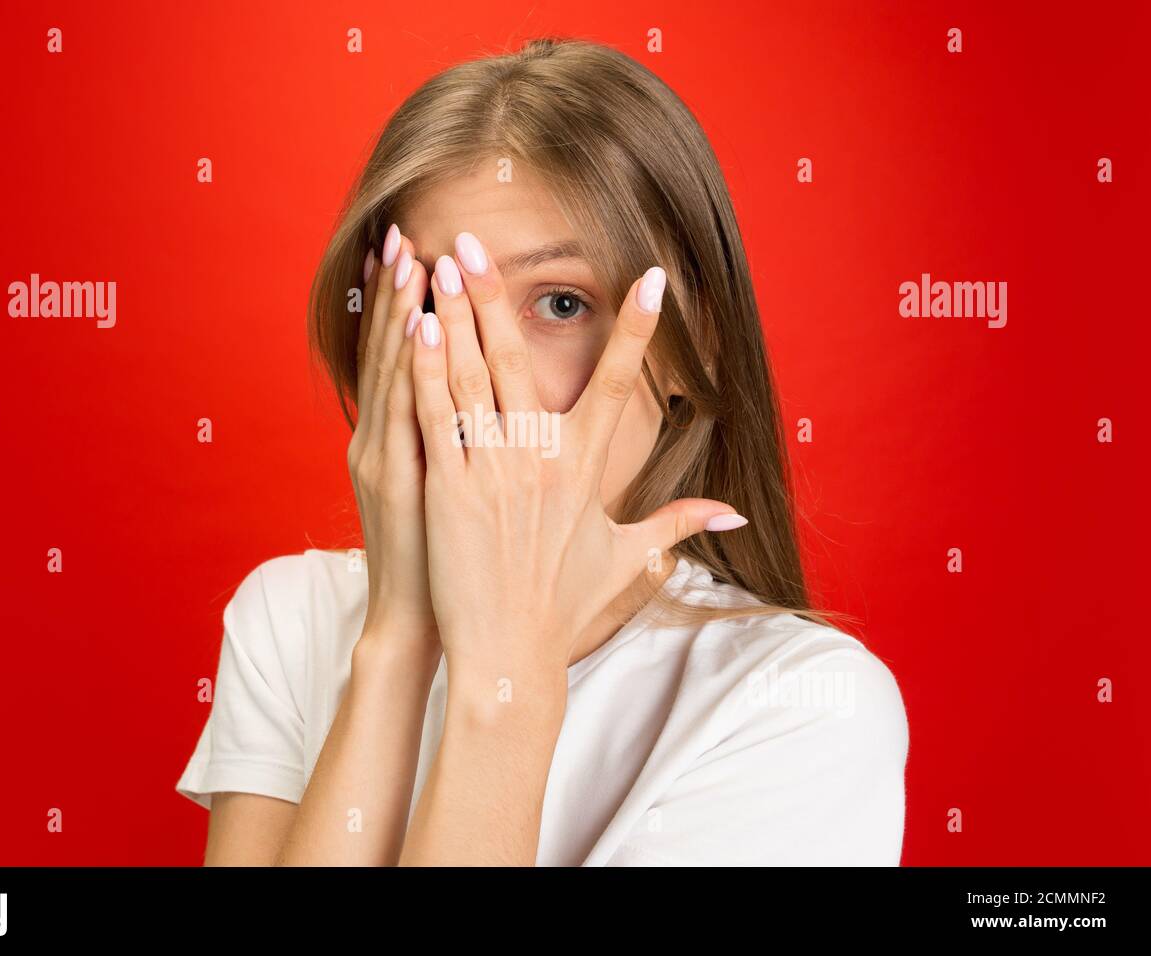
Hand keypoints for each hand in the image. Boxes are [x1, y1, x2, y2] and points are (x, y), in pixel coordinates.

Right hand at [348, 224, 439, 651]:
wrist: (423, 624)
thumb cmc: (446, 563)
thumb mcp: (447, 497)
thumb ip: (456, 445)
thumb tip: (482, 407)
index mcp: (398, 442)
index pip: (401, 360)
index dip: (402, 306)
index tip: (412, 253)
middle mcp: (384, 442)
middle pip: (393, 355)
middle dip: (399, 294)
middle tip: (405, 232)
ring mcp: (388, 459)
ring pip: (397, 374)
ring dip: (403, 313)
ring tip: (411, 257)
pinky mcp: (403, 482)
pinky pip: (407, 415)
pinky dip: (411, 370)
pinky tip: (419, 328)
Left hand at [411, 233, 746, 691]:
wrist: (510, 655)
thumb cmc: (564, 607)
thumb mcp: (626, 559)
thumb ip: (676, 523)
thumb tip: (732, 515)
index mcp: (587, 467)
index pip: (619, 383)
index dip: (639, 329)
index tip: (653, 277)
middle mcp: (544, 458)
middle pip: (522, 358)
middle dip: (497, 294)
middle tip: (476, 241)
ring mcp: (495, 470)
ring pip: (473, 376)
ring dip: (455, 314)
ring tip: (440, 261)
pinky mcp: (451, 488)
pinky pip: (437, 415)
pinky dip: (427, 369)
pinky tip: (418, 325)